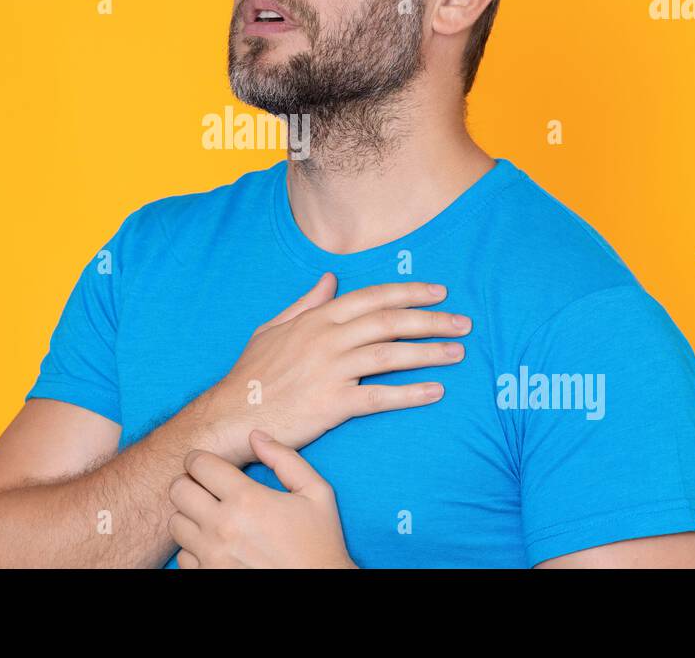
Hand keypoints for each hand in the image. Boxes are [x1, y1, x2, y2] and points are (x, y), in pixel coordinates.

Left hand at [168, 429, 357, 567]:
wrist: (321, 586)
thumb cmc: (320, 543)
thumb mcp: (316, 493)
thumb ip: (285, 459)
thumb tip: (255, 436)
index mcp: (247, 499)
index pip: (198, 464)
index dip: (200, 459)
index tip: (209, 465)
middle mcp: (223, 527)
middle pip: (178, 490)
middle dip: (190, 483)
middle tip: (206, 488)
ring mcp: (212, 557)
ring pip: (176, 523)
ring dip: (189, 515)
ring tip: (211, 516)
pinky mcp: (209, 578)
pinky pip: (182, 556)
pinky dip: (193, 548)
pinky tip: (215, 544)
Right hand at [204, 272, 471, 464]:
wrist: (230, 415)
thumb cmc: (251, 374)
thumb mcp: (272, 328)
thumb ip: (306, 303)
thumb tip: (331, 279)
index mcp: (316, 319)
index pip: (372, 298)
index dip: (408, 292)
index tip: (438, 292)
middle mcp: (326, 339)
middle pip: (389, 322)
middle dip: (430, 319)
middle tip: (463, 322)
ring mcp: (329, 371)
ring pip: (389, 355)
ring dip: (429, 352)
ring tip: (458, 352)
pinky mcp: (332, 404)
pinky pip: (379, 397)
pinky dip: (410, 393)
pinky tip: (434, 391)